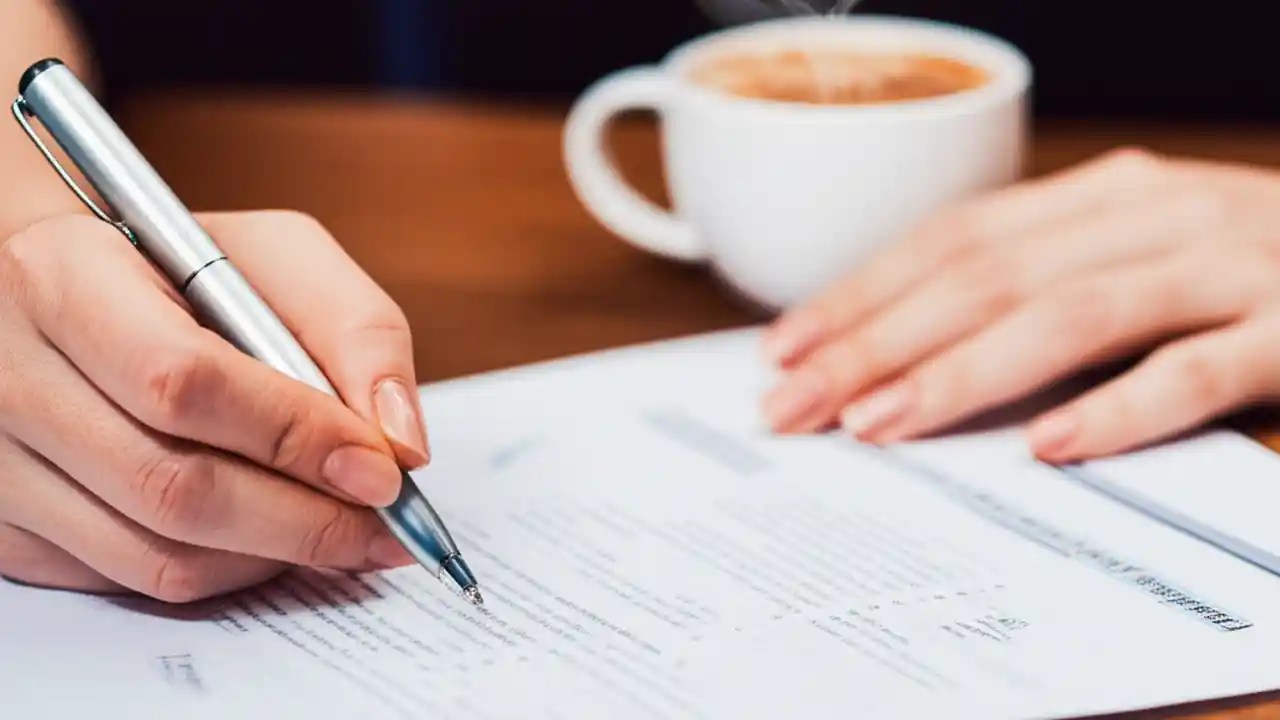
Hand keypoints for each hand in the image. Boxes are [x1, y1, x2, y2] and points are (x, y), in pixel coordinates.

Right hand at [0, 211, 430, 600]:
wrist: (57, 291)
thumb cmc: (179, 266)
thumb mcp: (277, 256)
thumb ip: (357, 329)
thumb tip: (401, 444)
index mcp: (63, 276)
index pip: (183, 381)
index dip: (297, 436)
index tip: (385, 471)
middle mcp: (5, 371)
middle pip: (172, 486)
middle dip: (307, 521)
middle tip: (384, 529)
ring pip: (155, 553)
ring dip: (274, 557)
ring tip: (341, 533)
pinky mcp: (2, 521)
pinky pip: (128, 580)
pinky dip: (223, 571)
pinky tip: (268, 537)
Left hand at [762, 148, 1279, 461]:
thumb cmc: (1240, 271)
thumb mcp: (1128, 254)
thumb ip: (1035, 287)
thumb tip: (901, 352)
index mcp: (1100, 197)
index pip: (951, 240)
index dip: (862, 291)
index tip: (784, 347)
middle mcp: (1152, 217)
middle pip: (986, 277)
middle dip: (877, 341)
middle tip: (797, 402)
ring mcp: (1225, 267)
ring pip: (1070, 315)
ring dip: (964, 372)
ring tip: (882, 422)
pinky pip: (1198, 369)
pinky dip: (1122, 405)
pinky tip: (1054, 445)